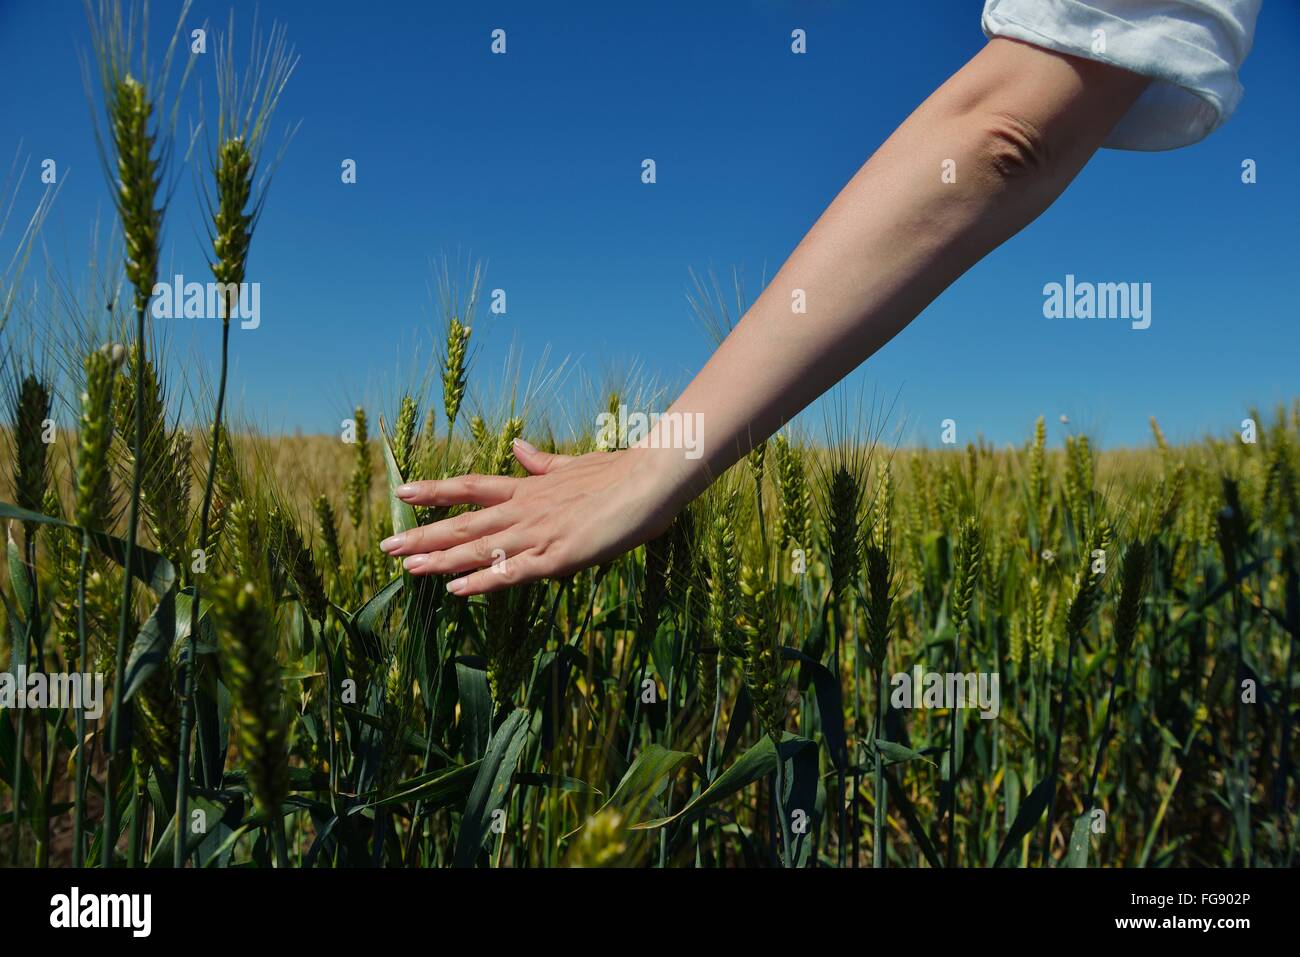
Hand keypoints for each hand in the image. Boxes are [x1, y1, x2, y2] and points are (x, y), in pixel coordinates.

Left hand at [380, 438, 682, 595]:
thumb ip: (544, 464)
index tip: (402, 492)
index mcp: (530, 488)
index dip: (435, 491)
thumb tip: (519, 448)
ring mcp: (540, 532)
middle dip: (423, 536)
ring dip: (441, 559)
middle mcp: (526, 509)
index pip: (471, 488)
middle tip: (386, 547)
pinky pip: (513, 571)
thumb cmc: (621, 473)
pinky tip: (455, 590)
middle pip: (464, 523)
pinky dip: (482, 581)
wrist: (652, 479)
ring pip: (480, 548)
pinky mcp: (559, 555)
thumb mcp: (575, 465)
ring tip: (406, 568)